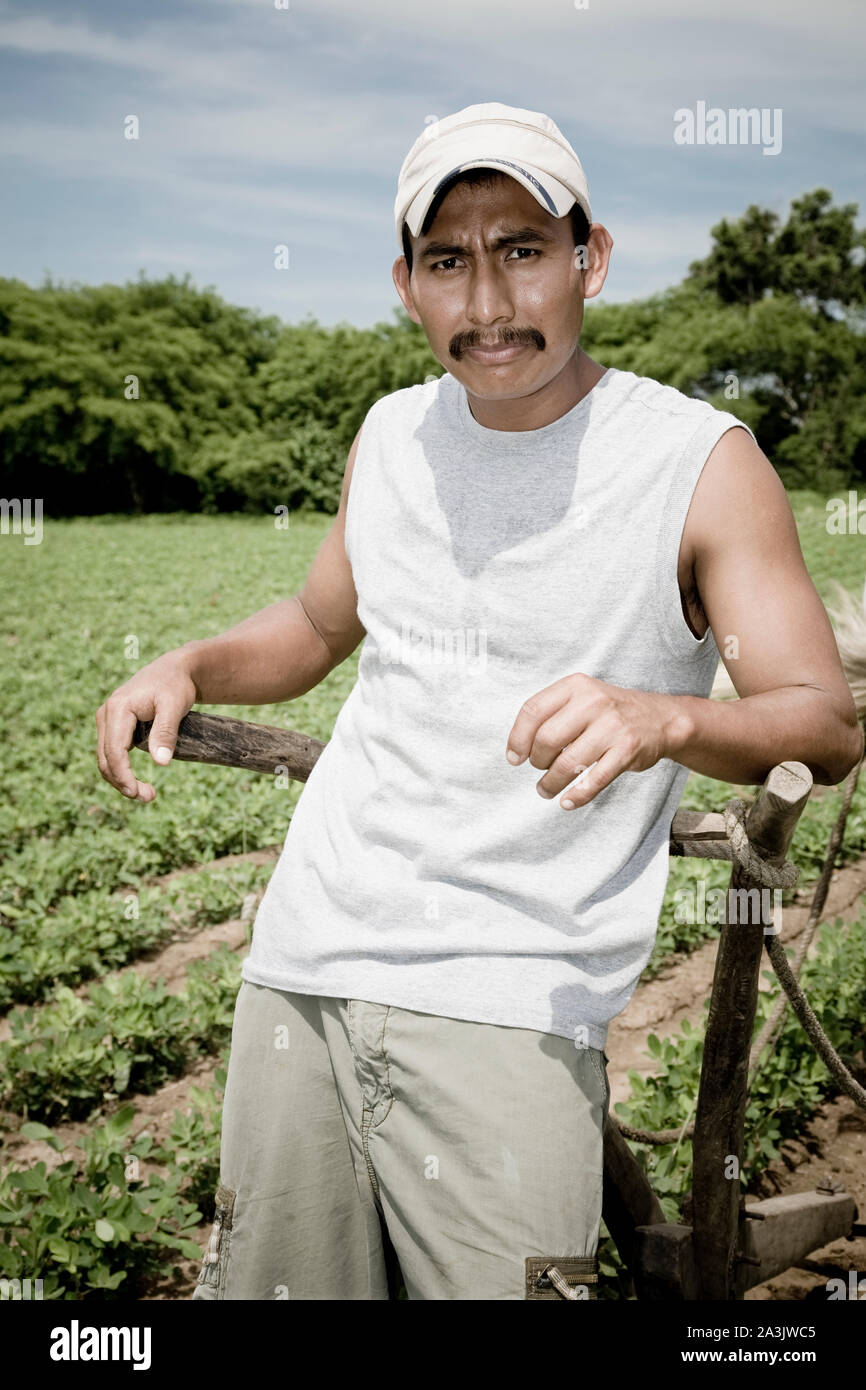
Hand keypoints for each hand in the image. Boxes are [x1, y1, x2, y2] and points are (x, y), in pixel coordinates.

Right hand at [95, 652, 198, 801]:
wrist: (173, 670)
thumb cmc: (175, 685)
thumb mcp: (174, 707)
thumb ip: (166, 733)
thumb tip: (161, 763)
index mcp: (118, 708)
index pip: (114, 750)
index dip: (123, 775)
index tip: (137, 793)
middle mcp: (106, 714)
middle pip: (105, 758)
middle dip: (123, 782)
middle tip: (148, 797)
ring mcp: (107, 719)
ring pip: (105, 758)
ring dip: (121, 779)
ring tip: (147, 793)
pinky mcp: (113, 725)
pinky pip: (111, 752)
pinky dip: (121, 769)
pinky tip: (137, 781)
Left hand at [505, 672, 682, 807]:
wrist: (660, 718)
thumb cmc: (609, 712)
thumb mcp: (581, 698)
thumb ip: (551, 714)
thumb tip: (517, 750)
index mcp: (576, 686)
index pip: (533, 711)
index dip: (518, 738)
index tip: (514, 757)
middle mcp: (594, 701)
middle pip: (547, 739)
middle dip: (537, 762)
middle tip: (540, 770)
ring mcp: (613, 726)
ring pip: (568, 763)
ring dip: (551, 783)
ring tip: (546, 790)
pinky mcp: (628, 750)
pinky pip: (595, 779)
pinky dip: (577, 795)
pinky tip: (568, 801)